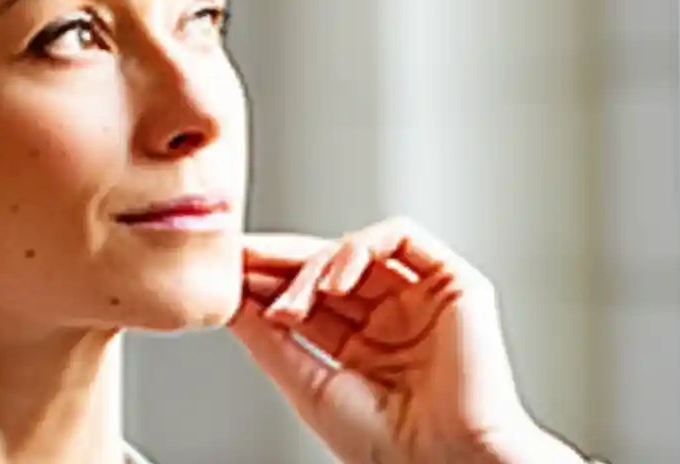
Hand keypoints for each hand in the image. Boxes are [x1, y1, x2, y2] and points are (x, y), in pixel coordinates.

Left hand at [227, 218, 583, 462]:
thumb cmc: (392, 449)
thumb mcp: (310, 386)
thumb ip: (270, 340)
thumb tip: (231, 303)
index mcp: (363, 346)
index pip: (308, 296)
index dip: (268, 280)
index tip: (226, 270)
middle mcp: (392, 317)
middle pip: (328, 266)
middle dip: (280, 261)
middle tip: (239, 258)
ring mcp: (422, 298)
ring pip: (356, 250)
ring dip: (314, 266)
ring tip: (291, 303)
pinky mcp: (454, 282)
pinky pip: (402, 237)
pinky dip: (360, 248)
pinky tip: (333, 281)